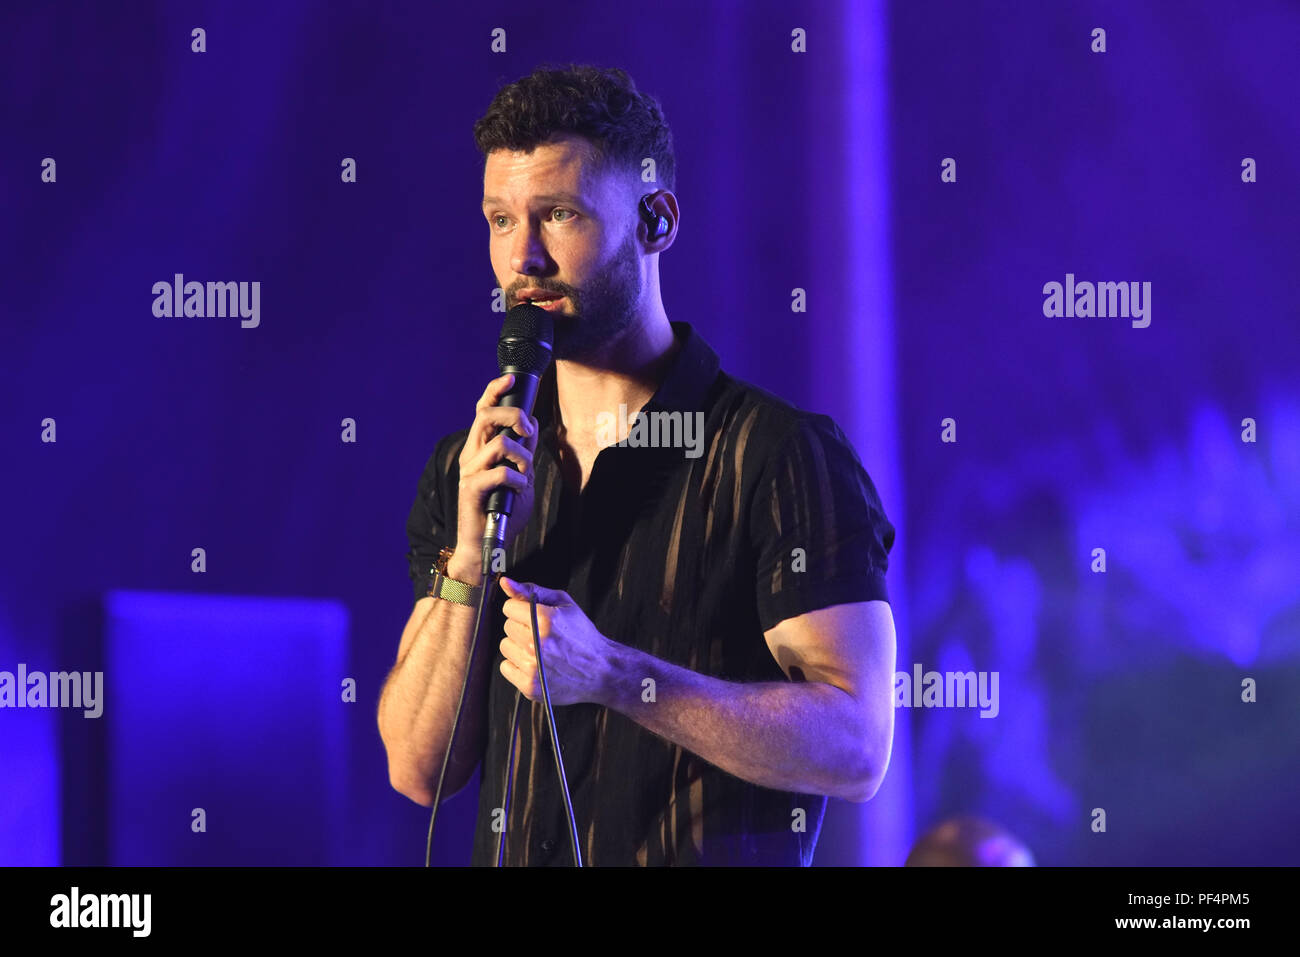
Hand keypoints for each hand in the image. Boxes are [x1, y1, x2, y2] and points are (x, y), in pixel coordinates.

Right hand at [452, 373, 538, 578]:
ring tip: (526, 473)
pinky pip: (500, 473)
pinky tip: (519, 489)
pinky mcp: (472, 490)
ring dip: (522, 456)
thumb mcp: (519, 474)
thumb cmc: (501, 509)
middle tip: (528, 432)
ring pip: (498, 444)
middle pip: (486, 416)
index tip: (510, 382)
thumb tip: (531, 425)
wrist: (484, 543)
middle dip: (514, 417)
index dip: (494, 392)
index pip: (482, 410)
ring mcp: (469, 471)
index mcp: (480, 447)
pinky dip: (517, 479)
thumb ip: (522, 450)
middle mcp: (471, 455)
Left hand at [497, 577, 614, 706]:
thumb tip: (505, 583)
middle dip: (521, 627)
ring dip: (518, 646)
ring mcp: (532, 667)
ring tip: (539, 649)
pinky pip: (506, 667)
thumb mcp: (563, 603)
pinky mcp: (529, 685)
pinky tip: (535, 662)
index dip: (521, 609)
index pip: (508, 607)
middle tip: (542, 634)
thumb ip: (531, 591)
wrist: (600, 669)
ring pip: (505, 646)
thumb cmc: (583, 635)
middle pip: (507, 626)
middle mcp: (536, 644)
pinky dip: (517, 665)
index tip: (534, 616)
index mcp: (545, 620)